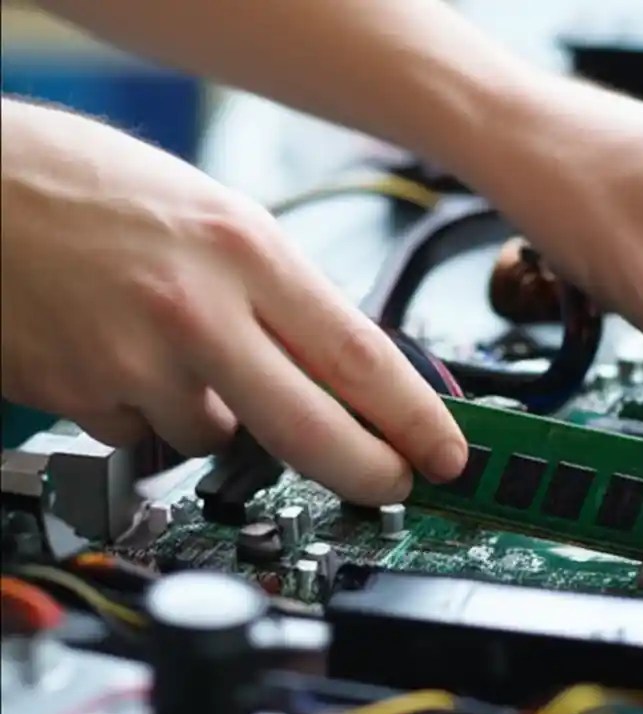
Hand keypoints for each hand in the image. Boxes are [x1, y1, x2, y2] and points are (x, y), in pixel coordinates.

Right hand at [0, 99, 464, 503]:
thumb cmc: (92, 187)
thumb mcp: (218, 220)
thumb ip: (282, 296)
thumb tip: (344, 368)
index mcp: (245, 251)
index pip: (361, 357)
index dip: (417, 419)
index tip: (447, 451)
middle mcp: (197, 310)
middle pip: (314, 431)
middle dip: (367, 472)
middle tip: (391, 483)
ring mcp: (134, 363)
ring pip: (219, 438)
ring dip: (222, 417)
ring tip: (177, 348)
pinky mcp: (81, 399)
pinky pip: (146, 436)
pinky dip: (151, 413)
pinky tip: (123, 357)